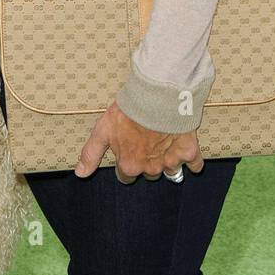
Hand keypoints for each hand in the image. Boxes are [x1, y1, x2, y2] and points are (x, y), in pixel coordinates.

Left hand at [73, 100, 204, 180]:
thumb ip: (91, 154)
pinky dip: (192, 160)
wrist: (157, 97)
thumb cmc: (128, 112)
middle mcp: (150, 168)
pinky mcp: (189, 153)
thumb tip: (80, 174)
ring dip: (168, 161)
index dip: (126, 163)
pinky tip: (187, 149)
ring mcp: (171, 162)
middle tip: (147, 141)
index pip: (126, 177)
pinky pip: (194, 164)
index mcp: (130, 165)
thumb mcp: (103, 130)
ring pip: (170, 171)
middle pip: (148, 173)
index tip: (128, 150)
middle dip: (148, 161)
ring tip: (166, 142)